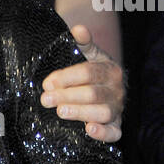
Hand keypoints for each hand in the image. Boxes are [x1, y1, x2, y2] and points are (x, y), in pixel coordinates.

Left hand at [40, 24, 124, 142]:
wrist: (109, 89)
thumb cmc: (93, 72)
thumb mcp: (89, 55)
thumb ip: (83, 43)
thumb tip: (78, 29)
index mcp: (110, 70)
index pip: (88, 73)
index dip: (67, 77)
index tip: (47, 83)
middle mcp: (116, 90)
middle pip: (92, 93)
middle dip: (67, 96)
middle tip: (46, 99)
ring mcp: (117, 109)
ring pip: (102, 112)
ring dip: (80, 112)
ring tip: (60, 111)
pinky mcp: (116, 126)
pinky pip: (115, 133)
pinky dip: (104, 134)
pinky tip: (89, 130)